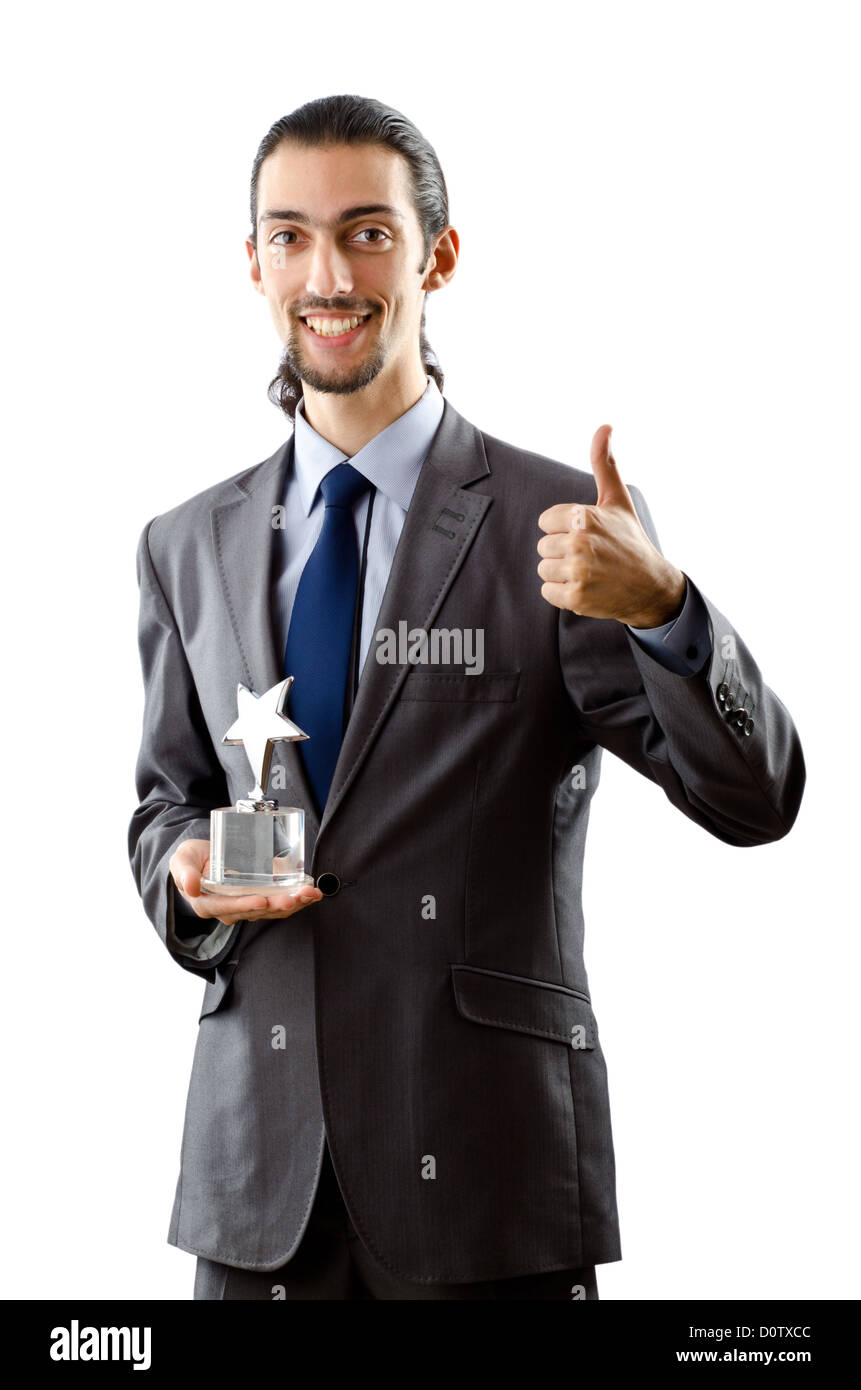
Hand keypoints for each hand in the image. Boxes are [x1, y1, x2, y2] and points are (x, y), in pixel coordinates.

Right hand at [169, 838, 322, 927]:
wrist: (199, 860)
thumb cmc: (190, 861)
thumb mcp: (181, 861)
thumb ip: (184, 872)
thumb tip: (190, 886)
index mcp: (208, 904)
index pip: (228, 907)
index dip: (245, 905)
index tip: (261, 900)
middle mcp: (230, 909)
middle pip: (256, 911)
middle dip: (278, 905)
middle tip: (294, 897)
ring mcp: (246, 905)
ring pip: (272, 910)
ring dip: (293, 904)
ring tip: (309, 894)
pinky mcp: (259, 898)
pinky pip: (279, 903)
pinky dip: (297, 899)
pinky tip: (311, 893)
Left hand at [536, 425, 685, 626]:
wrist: (650, 586)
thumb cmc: (630, 540)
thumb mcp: (617, 500)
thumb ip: (604, 464)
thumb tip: (604, 426)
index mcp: (583, 516)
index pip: (545, 522)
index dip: (563, 529)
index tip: (586, 535)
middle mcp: (579, 542)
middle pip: (543, 546)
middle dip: (562, 553)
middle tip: (591, 556)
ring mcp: (577, 571)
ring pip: (544, 570)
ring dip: (562, 574)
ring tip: (589, 572)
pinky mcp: (575, 598)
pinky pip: (548, 593)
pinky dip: (563, 595)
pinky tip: (586, 588)